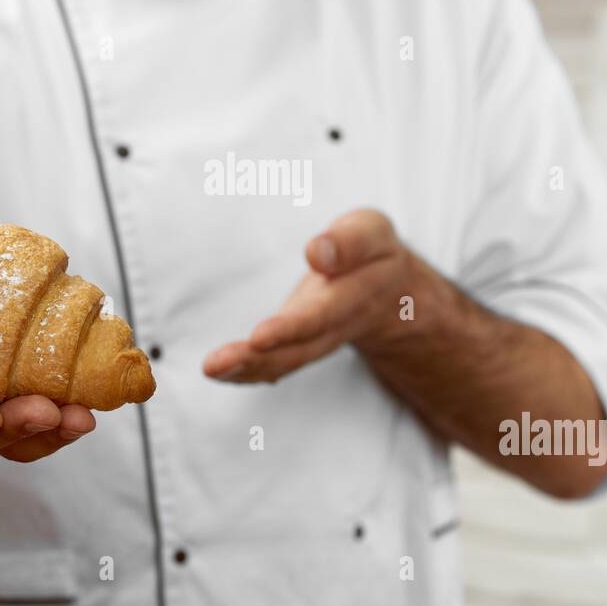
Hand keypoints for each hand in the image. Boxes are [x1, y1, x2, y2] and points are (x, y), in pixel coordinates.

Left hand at [202, 209, 414, 383]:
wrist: (394, 299)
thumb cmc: (372, 253)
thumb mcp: (372, 233)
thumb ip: (349, 242)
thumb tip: (317, 253)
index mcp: (360, 292)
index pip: (326, 311)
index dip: (293, 327)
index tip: (258, 336)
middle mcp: (339, 324)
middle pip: (301, 345)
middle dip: (262, 355)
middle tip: (216, 363)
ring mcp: (321, 340)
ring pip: (287, 360)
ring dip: (248, 367)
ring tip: (211, 367)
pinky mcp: (303, 346)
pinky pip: (278, 365)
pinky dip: (247, 373)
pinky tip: (218, 372)